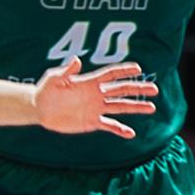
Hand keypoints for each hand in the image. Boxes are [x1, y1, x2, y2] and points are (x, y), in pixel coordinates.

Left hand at [31, 58, 158, 136]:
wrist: (40, 109)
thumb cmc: (46, 90)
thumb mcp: (54, 79)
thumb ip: (65, 71)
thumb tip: (76, 60)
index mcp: (90, 82)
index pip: (111, 74)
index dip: (124, 71)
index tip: (138, 69)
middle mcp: (97, 94)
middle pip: (122, 90)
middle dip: (138, 89)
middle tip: (154, 89)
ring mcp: (96, 108)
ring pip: (120, 107)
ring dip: (135, 107)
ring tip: (151, 107)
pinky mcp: (92, 121)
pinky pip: (109, 125)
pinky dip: (120, 129)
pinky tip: (131, 134)